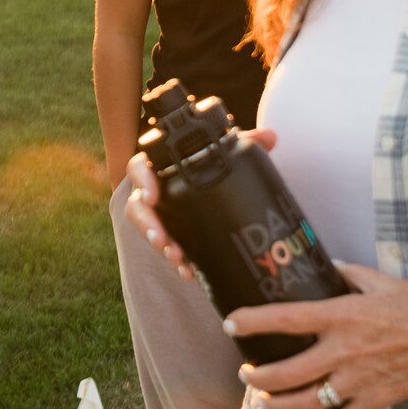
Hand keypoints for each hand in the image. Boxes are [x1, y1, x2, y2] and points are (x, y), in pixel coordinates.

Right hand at [122, 128, 276, 281]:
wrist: (218, 189)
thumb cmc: (213, 164)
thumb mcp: (228, 154)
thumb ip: (247, 142)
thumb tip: (270, 136)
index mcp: (160, 167)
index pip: (139, 167)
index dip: (141, 180)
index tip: (152, 196)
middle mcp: (154, 191)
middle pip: (137, 206)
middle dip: (147, 225)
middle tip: (162, 239)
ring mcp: (160, 215)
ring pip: (147, 230)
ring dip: (159, 244)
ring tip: (176, 257)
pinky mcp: (170, 234)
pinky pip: (166, 249)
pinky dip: (177, 261)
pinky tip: (189, 272)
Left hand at [228, 263, 407, 408]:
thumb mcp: (382, 280)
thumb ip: (349, 274)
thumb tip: (328, 264)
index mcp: (342, 315)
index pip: (285, 319)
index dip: (252, 322)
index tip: (231, 323)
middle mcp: (344, 351)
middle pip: (285, 373)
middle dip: (257, 377)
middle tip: (245, 372)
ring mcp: (359, 381)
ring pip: (305, 403)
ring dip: (278, 405)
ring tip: (265, 401)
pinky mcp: (376, 402)